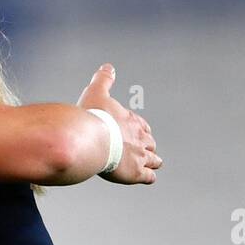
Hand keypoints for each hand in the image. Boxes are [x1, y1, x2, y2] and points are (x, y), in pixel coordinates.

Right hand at [77, 64, 161, 184]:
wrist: (90, 140)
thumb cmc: (92, 117)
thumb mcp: (96, 92)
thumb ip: (103, 80)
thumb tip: (108, 67)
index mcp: (131, 121)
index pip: (142, 125)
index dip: (141, 129)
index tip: (139, 132)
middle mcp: (140, 138)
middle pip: (150, 142)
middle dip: (148, 146)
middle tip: (144, 150)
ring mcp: (140, 156)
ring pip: (154, 160)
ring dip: (153, 161)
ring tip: (152, 165)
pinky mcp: (136, 173)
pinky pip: (149, 176)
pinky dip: (149, 176)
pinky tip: (147, 177)